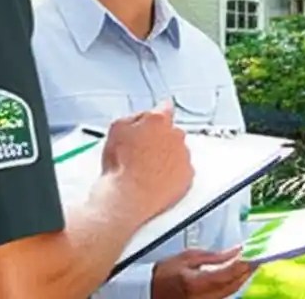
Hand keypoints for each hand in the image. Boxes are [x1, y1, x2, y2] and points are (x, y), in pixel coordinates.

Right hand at [101, 101, 192, 221]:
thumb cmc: (119, 167)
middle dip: (161, 139)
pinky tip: (157, 181)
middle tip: (144, 153)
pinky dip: (174, 175)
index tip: (159, 116)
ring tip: (148, 171)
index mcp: (158, 121)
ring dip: (168, 157)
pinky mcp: (188, 176)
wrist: (127, 198)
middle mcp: (176, 136)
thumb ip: (134, 117)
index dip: (159, 113)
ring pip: (179, 152)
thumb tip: (142, 117)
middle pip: (172, 132)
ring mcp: (184, 156)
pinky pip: (183, 171)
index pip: (165, 108)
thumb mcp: (116, 129)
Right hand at [151, 247, 254, 298]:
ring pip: (232, 293)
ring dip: (243, 279)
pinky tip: (238, 275)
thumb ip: (214, 256)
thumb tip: (234, 252)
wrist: (149, 290)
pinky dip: (234, 285)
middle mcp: (202, 297)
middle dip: (247, 272)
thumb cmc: (164, 274)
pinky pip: (225, 296)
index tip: (254, 255)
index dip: (244, 265)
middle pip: (233, 286)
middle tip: (257, 258)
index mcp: (195, 283)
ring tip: (250, 264)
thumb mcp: (188, 257)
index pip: (227, 275)